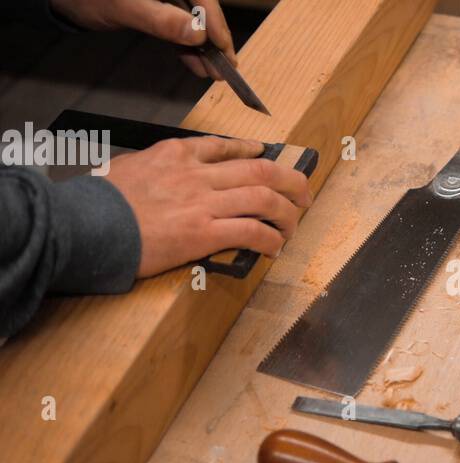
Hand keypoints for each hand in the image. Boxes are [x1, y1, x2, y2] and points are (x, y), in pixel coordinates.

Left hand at [50, 0, 236, 78]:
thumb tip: (200, 34)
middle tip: (227, 67)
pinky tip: (196, 64)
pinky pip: (180, 25)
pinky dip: (188, 45)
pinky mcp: (158, 5)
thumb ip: (161, 20)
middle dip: (214, 37)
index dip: (216, 21)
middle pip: (203, 7)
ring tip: (214, 72)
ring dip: (204, 46)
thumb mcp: (125, 7)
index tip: (224, 47)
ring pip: (194, 19)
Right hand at [105, 137, 312, 277]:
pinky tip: (275, 248)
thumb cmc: (99, 202)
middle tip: (304, 194)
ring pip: (264, 198)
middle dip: (292, 180)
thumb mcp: (127, 168)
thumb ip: (155, 169)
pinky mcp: (203, 233)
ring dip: (288, 213)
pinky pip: (251, 231)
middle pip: (261, 169)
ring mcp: (202, 203)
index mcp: (177, 154)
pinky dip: (270, 239)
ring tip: (294, 225)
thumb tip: (164, 177)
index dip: (255, 152)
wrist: (84, 224)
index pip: (226, 147)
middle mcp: (196, 174)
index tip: (269, 155)